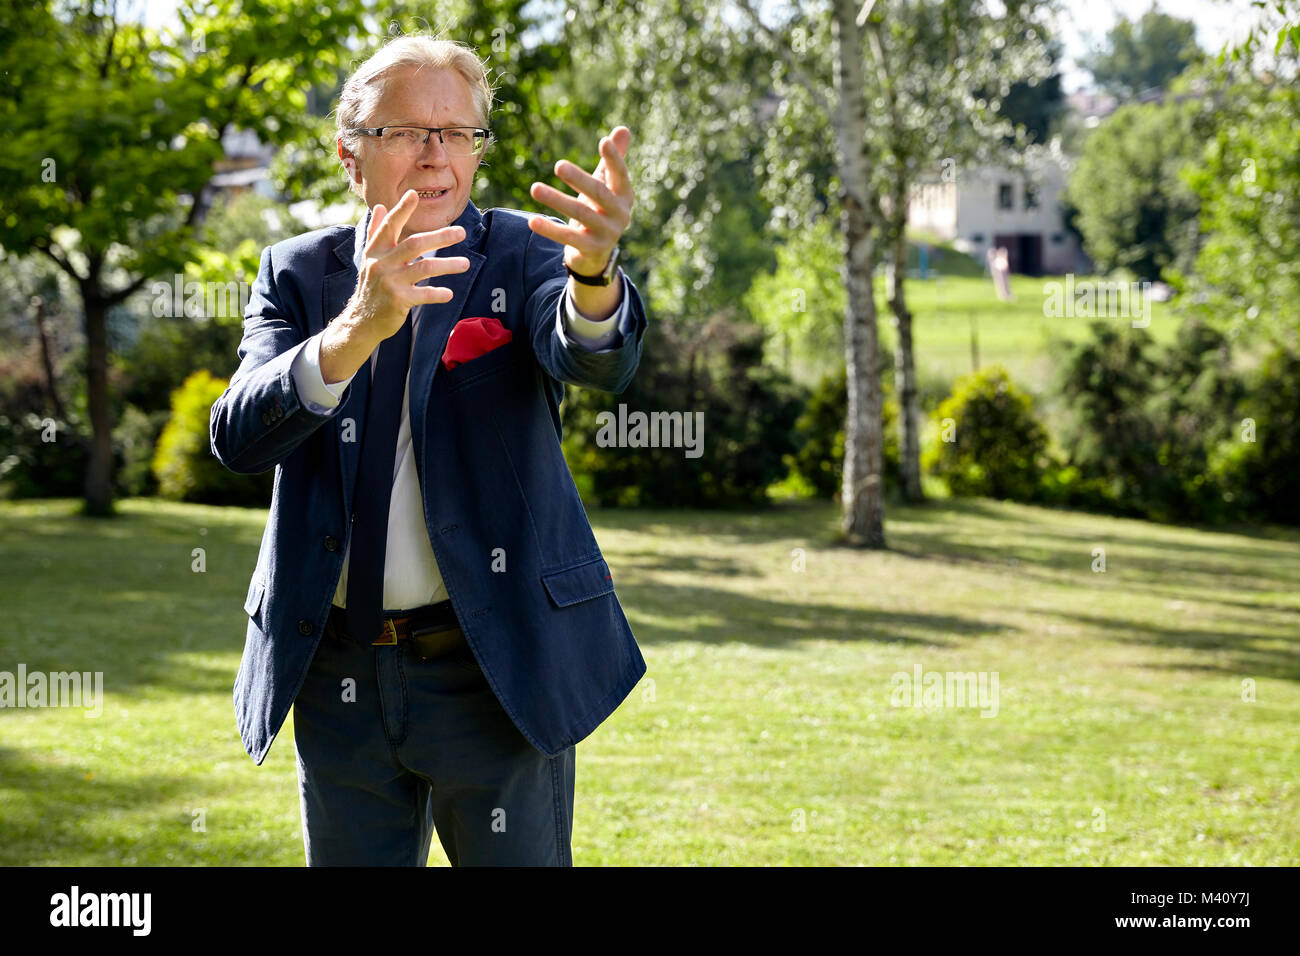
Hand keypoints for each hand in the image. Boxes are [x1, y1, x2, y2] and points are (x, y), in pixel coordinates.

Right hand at [318, 190, 470, 383]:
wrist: (362, 321)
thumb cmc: (371, 286)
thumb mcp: (370, 258)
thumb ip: (377, 232)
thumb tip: (381, 206)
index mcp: (376, 250)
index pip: (390, 226)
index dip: (401, 210)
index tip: (413, 195)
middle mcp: (382, 263)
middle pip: (415, 244)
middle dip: (440, 236)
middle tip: (462, 232)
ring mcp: (390, 282)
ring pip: (424, 267)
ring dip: (448, 265)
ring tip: (465, 264)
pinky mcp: (398, 301)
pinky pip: (423, 294)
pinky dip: (437, 293)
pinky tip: (449, 294)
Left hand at [528, 126, 634, 275]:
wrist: (597, 254)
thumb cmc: (600, 210)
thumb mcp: (607, 187)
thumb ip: (612, 161)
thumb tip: (622, 129)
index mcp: (624, 196)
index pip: (620, 175)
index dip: (614, 159)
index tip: (603, 141)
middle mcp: (620, 215)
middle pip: (598, 193)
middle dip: (579, 179)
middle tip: (558, 165)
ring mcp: (606, 234)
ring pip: (579, 213)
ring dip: (556, 200)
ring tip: (534, 188)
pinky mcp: (590, 249)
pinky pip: (568, 237)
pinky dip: (550, 229)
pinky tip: (532, 220)